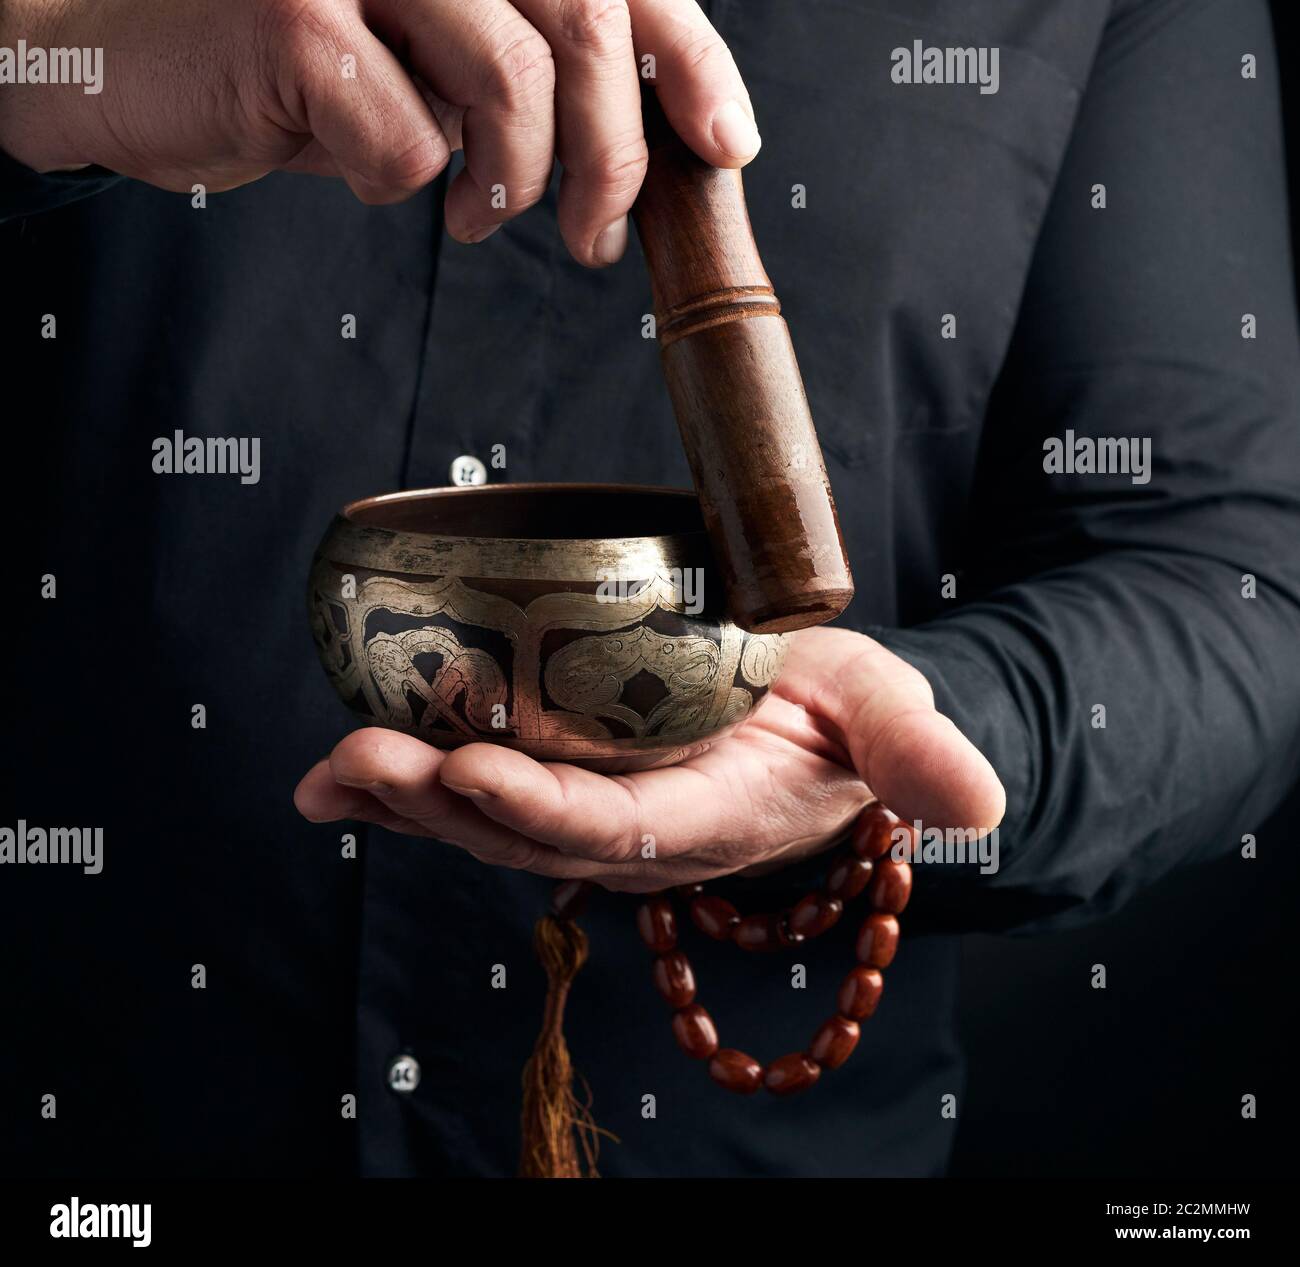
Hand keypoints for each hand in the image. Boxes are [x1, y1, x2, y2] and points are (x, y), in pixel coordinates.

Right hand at [0, 0, 756, 263]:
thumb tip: (646, 127)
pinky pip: (407, 142)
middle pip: (582, 20)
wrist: (122, 43)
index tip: (725, 143)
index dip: (688, 60)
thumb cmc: (291, 54)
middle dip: (612, 155)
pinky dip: (402, 184)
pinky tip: (364, 172)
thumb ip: (524, 60)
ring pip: (511, 80)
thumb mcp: (430, 49)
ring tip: (478, 213)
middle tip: (594, 234)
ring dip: (512, 180)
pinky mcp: (292, 15)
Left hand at [294, 627, 1006, 890]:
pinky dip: (404, 790)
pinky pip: (476, 794)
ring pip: (485, 825)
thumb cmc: (837, 717)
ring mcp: (585, 812)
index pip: (619, 830)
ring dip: (404, 799)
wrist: (803, 725)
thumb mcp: (885, 716)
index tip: (480, 773)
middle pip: (524, 835)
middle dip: (440, 803)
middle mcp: (631, 832)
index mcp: (704, 818)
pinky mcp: (557, 780)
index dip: (548, 810)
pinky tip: (332, 779)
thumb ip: (917, 754)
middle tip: (360, 758)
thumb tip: (982, 801)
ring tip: (331, 770)